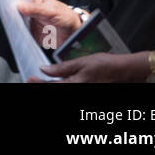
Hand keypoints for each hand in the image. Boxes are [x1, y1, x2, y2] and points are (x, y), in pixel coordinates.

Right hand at [16, 0, 80, 51]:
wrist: (74, 34)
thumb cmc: (67, 17)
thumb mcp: (51, 11)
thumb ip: (35, 8)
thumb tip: (19, 5)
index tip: (7, 4)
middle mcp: (29, 9)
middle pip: (15, 9)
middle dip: (11, 13)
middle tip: (10, 16)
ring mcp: (29, 21)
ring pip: (16, 21)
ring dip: (14, 24)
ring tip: (14, 25)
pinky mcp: (30, 32)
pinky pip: (21, 34)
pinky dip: (19, 35)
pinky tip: (18, 34)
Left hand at [29, 51, 148, 82]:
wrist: (125, 72)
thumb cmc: (106, 65)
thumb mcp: (82, 62)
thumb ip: (62, 68)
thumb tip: (44, 69)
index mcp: (76, 85)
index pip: (52, 87)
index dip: (38, 83)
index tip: (30, 78)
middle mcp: (79, 91)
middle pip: (57, 90)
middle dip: (44, 85)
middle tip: (33, 80)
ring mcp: (84, 92)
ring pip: (64, 90)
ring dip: (53, 86)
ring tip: (44, 81)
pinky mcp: (87, 90)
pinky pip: (72, 89)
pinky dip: (63, 85)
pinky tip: (58, 81)